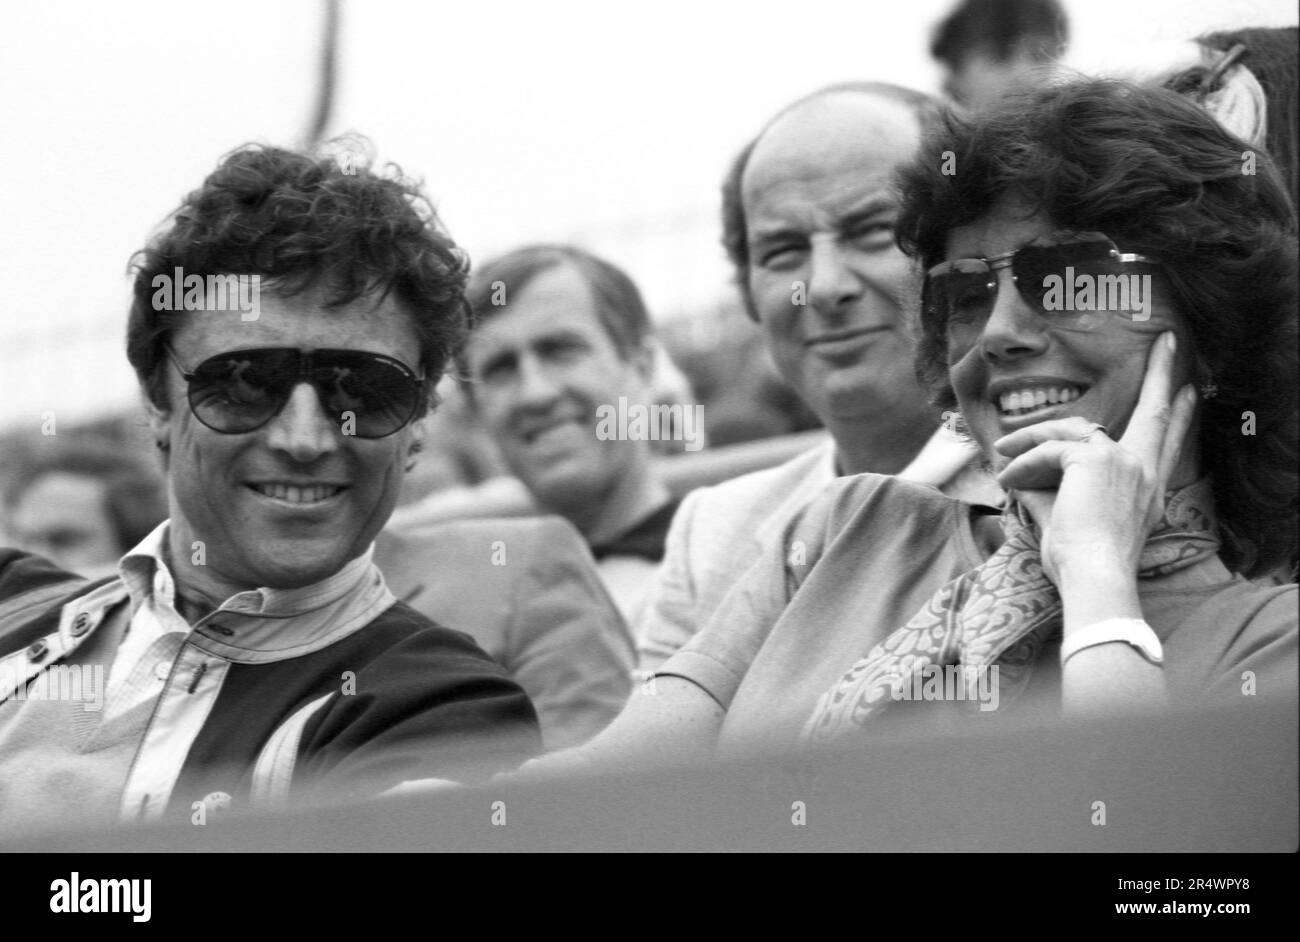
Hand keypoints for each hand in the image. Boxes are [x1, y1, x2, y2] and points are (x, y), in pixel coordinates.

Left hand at [992, 331, 1197, 587]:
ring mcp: (1124, 461)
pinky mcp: (1094, 460)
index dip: (1179, 416)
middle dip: (1161, 374)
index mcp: (1148, 487)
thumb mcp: (1070, 522)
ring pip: (1074, 430)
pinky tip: (1006, 481)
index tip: (1189, 392)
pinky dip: (1023, 464)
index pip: (1165, 443)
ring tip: (1002, 451)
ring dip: (1033, 439)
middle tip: (1168, 343)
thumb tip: (1022, 480)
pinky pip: (1049, 450)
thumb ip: (1051, 494)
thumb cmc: (1083, 564)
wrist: (1095, 577)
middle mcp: (1144, 470)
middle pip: (1156, 412)